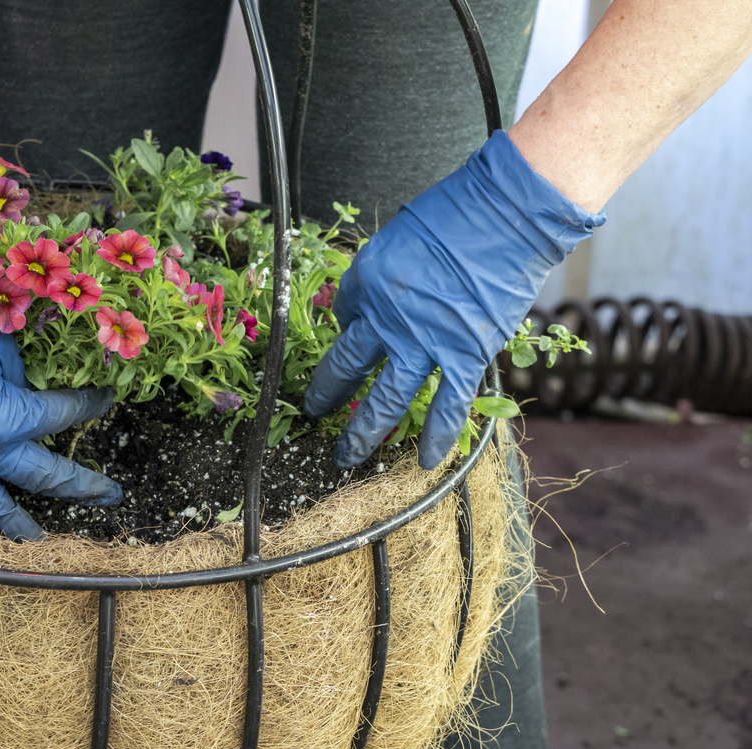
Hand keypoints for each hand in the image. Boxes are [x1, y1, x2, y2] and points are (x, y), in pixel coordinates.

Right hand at [0, 218, 121, 539]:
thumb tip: (25, 394)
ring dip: (20, 530)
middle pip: (46, 479)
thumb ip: (19, 380)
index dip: (89, 406)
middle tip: (108, 497)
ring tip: (41, 545)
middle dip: (83, 488)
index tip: (105, 401)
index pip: (63, 415)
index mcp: (11, 419)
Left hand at [304, 130, 605, 470]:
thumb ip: (380, 275)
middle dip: (326, 394)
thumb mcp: (399, 236)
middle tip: (313, 413)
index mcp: (366, 282)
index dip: (346, 327)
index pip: (344, 315)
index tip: (350, 337)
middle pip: (346, 366)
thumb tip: (367, 302)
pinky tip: (425, 461)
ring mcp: (424, 343)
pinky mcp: (464, 357)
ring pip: (385, 401)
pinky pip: (446, 407)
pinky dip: (437, 437)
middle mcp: (386, 319)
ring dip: (362, 433)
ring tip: (345, 456)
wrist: (508, 216)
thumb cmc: (458, 215)